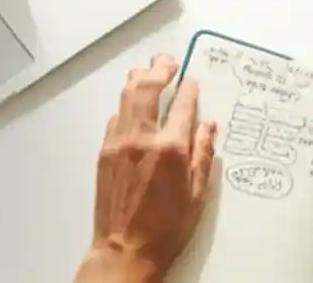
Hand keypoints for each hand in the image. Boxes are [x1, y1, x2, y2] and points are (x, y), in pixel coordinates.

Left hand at [75, 54, 216, 282]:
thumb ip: (203, 155)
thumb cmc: (166, 228)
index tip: (192, 81)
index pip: (183, 105)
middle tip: (167, 62)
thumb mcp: (197, 194)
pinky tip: (133, 108)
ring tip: (148, 72)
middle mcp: (142, 138)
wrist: (125, 249)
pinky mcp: (104, 152)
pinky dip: (126, 106)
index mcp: (170, 148)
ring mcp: (118, 143)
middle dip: (159, 69)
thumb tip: (208, 127)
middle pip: (148, 88)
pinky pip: (115, 118)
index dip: (189, 89)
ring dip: (138, 79)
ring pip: (126, 97)